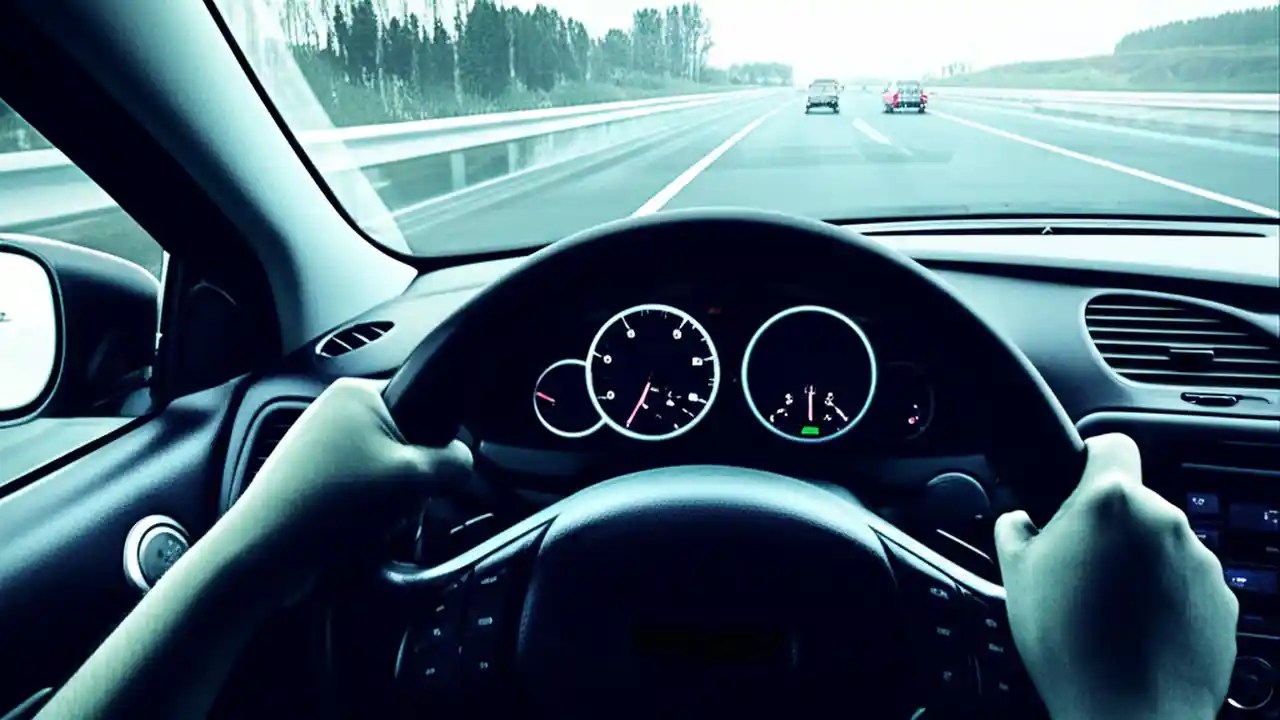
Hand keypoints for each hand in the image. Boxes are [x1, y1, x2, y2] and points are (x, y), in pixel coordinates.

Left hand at [206, 377, 472, 605]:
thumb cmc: (332, 505)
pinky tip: (358, 530)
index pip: (424, 401)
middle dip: (412, 478)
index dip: (437, 440)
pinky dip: (368, 512)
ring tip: (375, 519)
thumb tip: (464, 461)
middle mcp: (335, 411)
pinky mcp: (312, 480)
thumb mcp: (412, 478)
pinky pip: (362, 491)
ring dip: (392, 501)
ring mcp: (320, 446)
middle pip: (406, 441)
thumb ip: (454, 461)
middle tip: (401, 501)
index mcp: (356, 393)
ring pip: (386, 471)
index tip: (433, 471)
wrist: (264, 554)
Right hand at [995, 433, 1237, 719]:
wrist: (1128, 712)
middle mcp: (1164, 520)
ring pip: (1162, 545)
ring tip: (1109, 608)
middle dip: (1110, 528)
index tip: (1079, 486)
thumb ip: (1017, 529)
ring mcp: (1201, 561)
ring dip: (1140, 564)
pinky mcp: (1224, 600)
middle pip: (1134, 504)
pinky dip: (1167, 598)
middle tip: (1080, 570)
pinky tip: (1138, 630)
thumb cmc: (1068, 644)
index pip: (1112, 444)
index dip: (1092, 462)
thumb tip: (1021, 520)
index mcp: (1111, 500)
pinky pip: (1188, 584)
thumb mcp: (1016, 574)